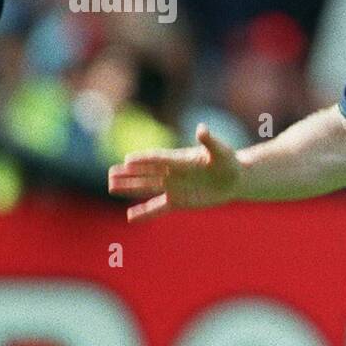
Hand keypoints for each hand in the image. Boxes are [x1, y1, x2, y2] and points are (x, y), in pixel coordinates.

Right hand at [108, 125, 243, 221]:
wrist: (235, 179)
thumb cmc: (229, 162)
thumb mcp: (221, 152)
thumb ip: (210, 142)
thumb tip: (201, 128)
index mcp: (180, 159)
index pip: (159, 159)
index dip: (145, 159)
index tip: (128, 160)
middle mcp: (172, 173)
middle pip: (146, 173)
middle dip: (129, 174)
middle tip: (110, 173)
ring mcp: (173, 188)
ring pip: (147, 188)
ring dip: (129, 188)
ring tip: (111, 186)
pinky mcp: (178, 202)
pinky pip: (158, 208)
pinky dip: (144, 213)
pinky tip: (129, 217)